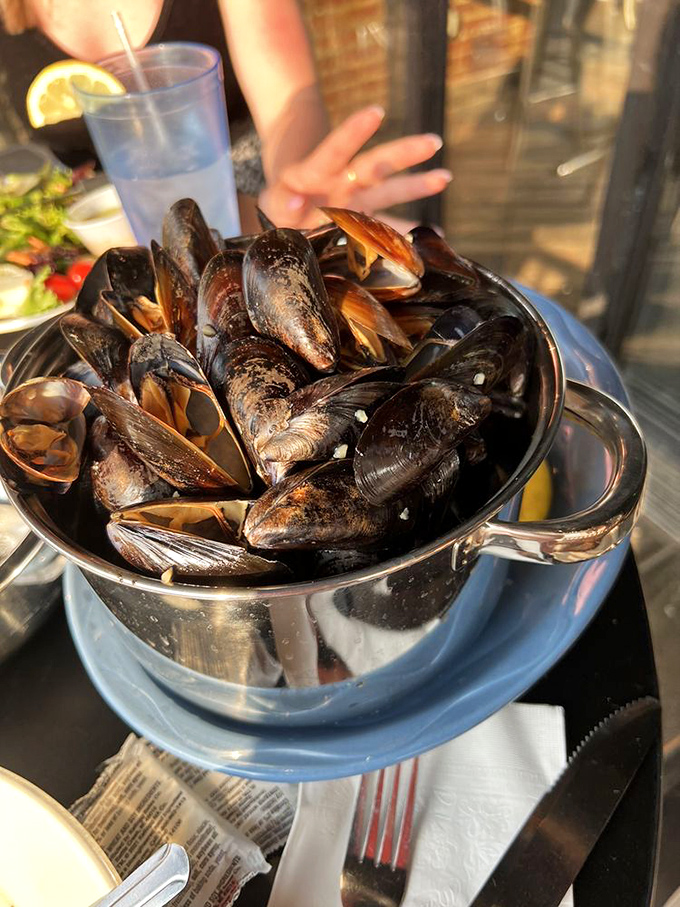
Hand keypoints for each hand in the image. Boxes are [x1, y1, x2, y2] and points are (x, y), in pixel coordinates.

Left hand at [258, 105, 450, 230]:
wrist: (287, 205)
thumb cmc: (281, 202)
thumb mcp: (273, 198)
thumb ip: (280, 200)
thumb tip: (293, 202)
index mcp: (318, 174)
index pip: (336, 149)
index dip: (353, 133)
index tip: (376, 113)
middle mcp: (343, 183)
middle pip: (375, 164)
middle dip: (403, 153)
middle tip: (433, 142)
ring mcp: (357, 201)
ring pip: (388, 190)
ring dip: (416, 184)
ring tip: (444, 177)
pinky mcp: (362, 221)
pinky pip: (388, 227)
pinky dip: (410, 232)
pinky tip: (439, 236)